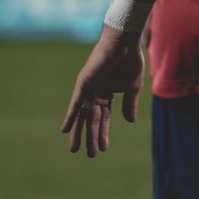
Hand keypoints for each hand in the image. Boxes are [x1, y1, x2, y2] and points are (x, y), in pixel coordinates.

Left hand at [60, 25, 143, 157]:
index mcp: (107, 95)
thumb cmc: (130, 61)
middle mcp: (95, 93)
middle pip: (91, 120)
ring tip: (75, 149)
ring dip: (79, 132)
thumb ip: (129, 104)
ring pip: (83, 115)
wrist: (125, 43)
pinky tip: (66, 129)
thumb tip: (130, 121)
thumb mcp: (132, 88)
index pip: (103, 118)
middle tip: (89, 155)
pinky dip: (71, 116)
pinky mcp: (84, 83)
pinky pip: (76, 103)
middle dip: (90, 137)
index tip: (103, 149)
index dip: (103, 133)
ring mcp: (88, 89)